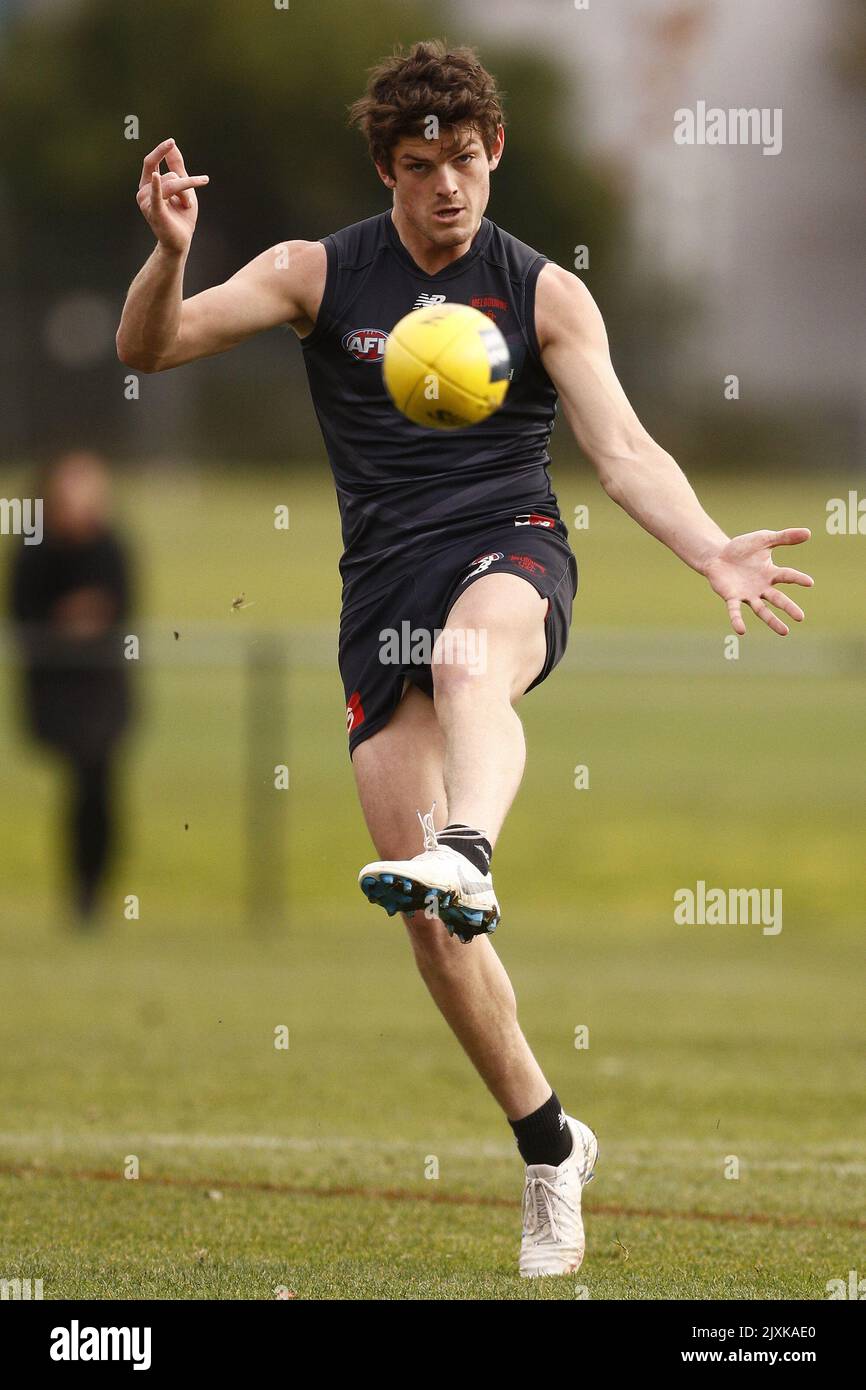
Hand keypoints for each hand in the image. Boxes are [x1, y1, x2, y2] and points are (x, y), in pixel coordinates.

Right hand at [136, 138, 208, 254]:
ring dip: (186, 195)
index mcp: (148, 184)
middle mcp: (143, 191)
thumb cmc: (181, 215)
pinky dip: (157, 187)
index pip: (151, 162)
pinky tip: (156, 178)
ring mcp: (146, 201)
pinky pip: (157, 195)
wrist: (181, 240)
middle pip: (169, 175)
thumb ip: (176, 166)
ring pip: (172, 184)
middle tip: (198, 186)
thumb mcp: (182, 186)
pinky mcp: (154, 211)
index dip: (160, 151)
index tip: (171, 142)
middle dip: (185, 183)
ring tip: (187, 206)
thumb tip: (172, 145)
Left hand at [704, 528, 812, 635]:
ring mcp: (747, 594)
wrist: (718, 556)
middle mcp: (761, 587)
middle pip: (778, 599)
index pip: (787, 576)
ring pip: (762, 610)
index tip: (810, 582)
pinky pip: (735, 611)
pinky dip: (737, 620)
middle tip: (801, 617)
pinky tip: (741, 630)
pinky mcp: (731, 597)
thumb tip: (808, 532)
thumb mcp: (764, 539)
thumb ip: (784, 537)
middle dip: (789, 607)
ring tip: (785, 632)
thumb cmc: (743, 549)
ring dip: (772, 621)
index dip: (797, 578)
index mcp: (770, 573)